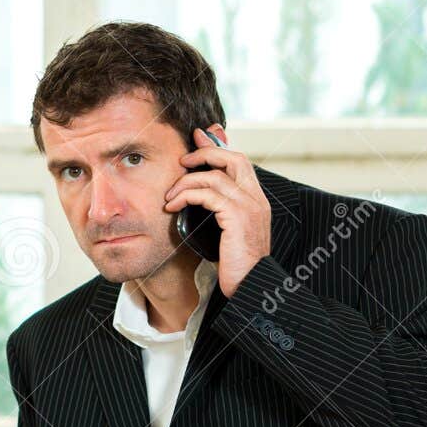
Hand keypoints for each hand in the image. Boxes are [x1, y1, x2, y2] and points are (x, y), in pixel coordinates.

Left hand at [163, 127, 272, 298]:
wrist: (250, 288)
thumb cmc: (235, 266)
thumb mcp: (225, 233)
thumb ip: (217, 212)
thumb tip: (199, 198)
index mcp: (256, 200)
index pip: (239, 161)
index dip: (217, 147)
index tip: (197, 138)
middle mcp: (256, 199)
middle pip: (233, 158)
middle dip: (204, 153)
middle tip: (182, 160)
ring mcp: (249, 207)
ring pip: (214, 176)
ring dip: (186, 181)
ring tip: (169, 196)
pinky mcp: (238, 218)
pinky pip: (208, 194)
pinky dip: (186, 196)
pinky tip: (172, 206)